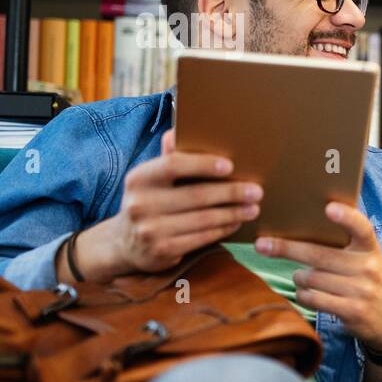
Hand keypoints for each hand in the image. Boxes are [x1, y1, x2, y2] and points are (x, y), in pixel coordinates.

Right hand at [74, 128, 261, 280]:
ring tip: (254, 208)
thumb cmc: (150, 201)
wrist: (125, 243)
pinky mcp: (162, 250)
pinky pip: (201, 238)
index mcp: (139, 178)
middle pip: (196, 195)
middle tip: (256, 191)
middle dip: (230, 193)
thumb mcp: (153, 179)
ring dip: (233, 213)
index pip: (173, 165)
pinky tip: (236, 222)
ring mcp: (150, 229)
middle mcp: (140, 203)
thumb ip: (169, 158)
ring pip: (203, 219)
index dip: (202, 165)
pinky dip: (223, 229)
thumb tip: (176, 131)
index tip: (230, 166)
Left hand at [256, 202, 381, 351]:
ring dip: (299, 278)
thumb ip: (346, 246)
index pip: (362, 228)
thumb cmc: (368, 283)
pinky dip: (303, 295)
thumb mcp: (367, 261)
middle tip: (262, 244)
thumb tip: (302, 230)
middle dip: (287, 248)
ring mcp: (361, 290)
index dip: (347, 217)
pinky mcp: (351, 310)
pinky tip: (306, 293)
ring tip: (302, 277)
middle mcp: (368, 267)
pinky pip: (313, 298)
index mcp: (371, 249)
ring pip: (311, 278)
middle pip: (319, 254)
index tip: (329, 208)